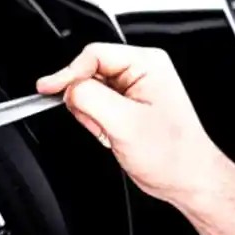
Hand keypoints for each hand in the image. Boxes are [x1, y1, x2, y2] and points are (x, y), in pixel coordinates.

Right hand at [37, 43, 227, 206]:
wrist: (187, 179)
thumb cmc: (172, 155)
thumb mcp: (124, 123)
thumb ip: (90, 98)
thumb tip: (68, 88)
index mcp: (147, 63)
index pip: (93, 55)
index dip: (68, 73)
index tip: (47, 88)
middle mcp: (142, 70)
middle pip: (88, 71)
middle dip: (84, 100)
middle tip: (99, 123)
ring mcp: (134, 87)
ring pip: (89, 89)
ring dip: (91, 114)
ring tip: (111, 131)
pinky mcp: (127, 104)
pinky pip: (95, 104)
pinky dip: (95, 121)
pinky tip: (112, 133)